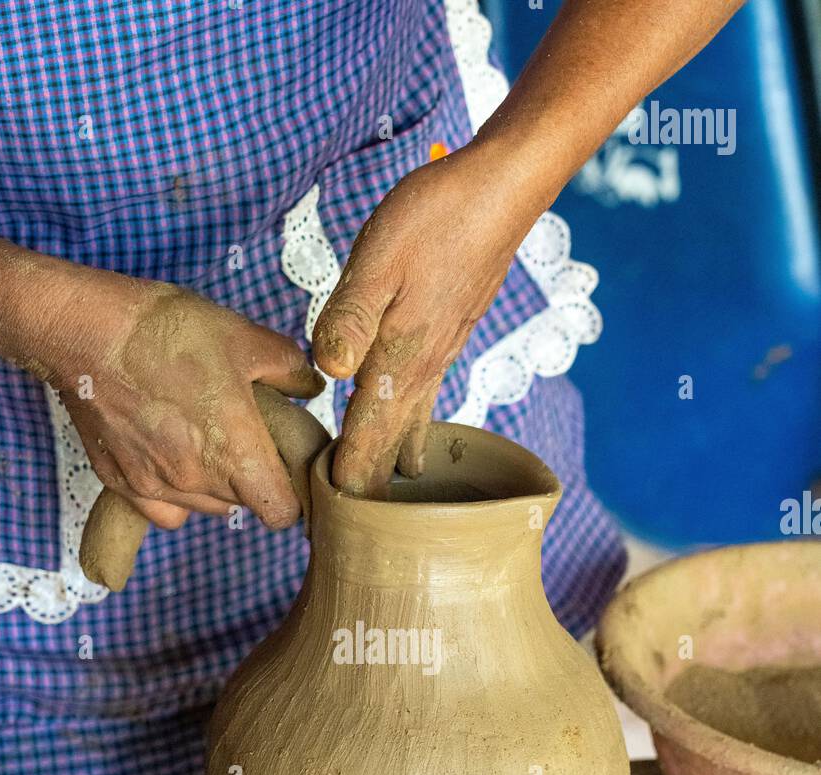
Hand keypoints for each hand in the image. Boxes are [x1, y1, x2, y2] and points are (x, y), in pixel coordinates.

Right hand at [36, 265, 322, 528]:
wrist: (87, 331)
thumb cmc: (169, 332)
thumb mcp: (244, 338)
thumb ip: (289, 369)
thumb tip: (310, 386)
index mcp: (237, 456)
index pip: (281, 513)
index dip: (290, 495)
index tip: (284, 470)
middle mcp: (198, 483)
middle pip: (242, 506)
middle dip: (250, 479)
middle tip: (242, 436)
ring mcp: (155, 487)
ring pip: (202, 508)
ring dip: (211, 485)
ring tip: (202, 438)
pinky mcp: (120, 482)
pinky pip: (161, 508)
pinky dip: (172, 494)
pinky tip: (169, 457)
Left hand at [312, 141, 534, 495]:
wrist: (501, 191)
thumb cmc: (435, 216)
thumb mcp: (378, 258)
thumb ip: (350, 317)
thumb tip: (329, 374)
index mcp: (399, 355)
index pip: (367, 434)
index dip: (348, 475)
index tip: (330, 517)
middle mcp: (423, 366)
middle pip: (391, 441)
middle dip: (371, 483)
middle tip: (353, 528)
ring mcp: (440, 353)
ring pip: (413, 422)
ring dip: (396, 460)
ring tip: (390, 497)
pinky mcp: (448, 335)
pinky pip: (426, 397)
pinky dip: (413, 427)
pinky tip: (414, 433)